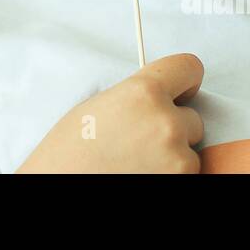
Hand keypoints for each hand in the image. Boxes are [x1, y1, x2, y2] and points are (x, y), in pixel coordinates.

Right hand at [15, 53, 204, 172]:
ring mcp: (176, 156)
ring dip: (173, 155)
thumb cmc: (69, 152)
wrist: (57, 182)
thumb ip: (136, 95)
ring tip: (137, 161)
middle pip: (192, 117)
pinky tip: (141, 173)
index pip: (189, 67)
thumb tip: (161, 96)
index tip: (182, 90)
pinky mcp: (180, 181)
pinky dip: (171, 174)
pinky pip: (188, 172)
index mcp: (142, 92)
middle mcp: (164, 121)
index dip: (185, 80)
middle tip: (141, 140)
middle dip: (174, 127)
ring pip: (191, 149)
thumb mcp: (99, 105)